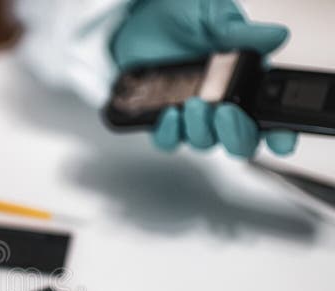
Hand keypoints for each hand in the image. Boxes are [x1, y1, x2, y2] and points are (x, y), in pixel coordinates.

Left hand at [111, 0, 297, 157]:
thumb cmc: (182, 18)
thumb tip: (275, 36)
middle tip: (225, 113)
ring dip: (200, 129)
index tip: (279, 138)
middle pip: (239, 142)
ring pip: (204, 142)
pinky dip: (170, 132)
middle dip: (235, 134)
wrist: (140, 21)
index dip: (279, 135)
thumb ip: (241, 32)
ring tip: (194, 103)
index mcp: (246, 83)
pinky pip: (169, 140)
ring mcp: (193, 116)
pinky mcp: (165, 120)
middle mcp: (223, 105)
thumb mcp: (215, 18)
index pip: (269, 119)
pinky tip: (171, 113)